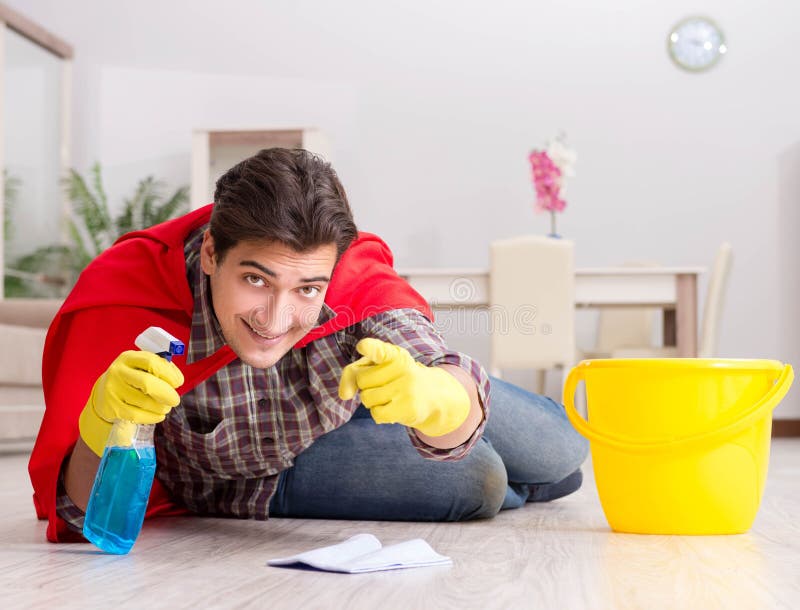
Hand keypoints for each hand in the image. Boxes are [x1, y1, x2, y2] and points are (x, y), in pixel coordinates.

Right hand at [79, 350, 183, 455]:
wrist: (104, 393)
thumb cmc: (132, 379)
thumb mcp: (142, 367)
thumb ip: (161, 368)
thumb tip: (178, 379)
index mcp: (128, 358)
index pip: (151, 362)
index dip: (169, 373)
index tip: (178, 382)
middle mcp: (118, 372)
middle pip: (147, 383)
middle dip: (166, 393)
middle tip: (175, 400)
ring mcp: (112, 390)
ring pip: (144, 401)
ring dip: (161, 407)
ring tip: (166, 407)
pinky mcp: (111, 407)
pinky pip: (136, 415)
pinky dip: (152, 417)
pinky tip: (158, 415)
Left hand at [338, 338, 469, 436]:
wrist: (432, 396)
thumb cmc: (397, 378)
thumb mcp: (378, 367)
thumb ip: (353, 372)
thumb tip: (344, 395)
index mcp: (394, 354)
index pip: (379, 350)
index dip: (369, 348)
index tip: (362, 346)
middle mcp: (402, 368)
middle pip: (362, 379)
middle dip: (367, 386)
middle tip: (385, 385)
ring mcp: (406, 388)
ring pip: (366, 398)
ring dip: (373, 401)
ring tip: (391, 396)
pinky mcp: (408, 407)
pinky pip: (376, 414)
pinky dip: (379, 413)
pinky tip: (392, 408)